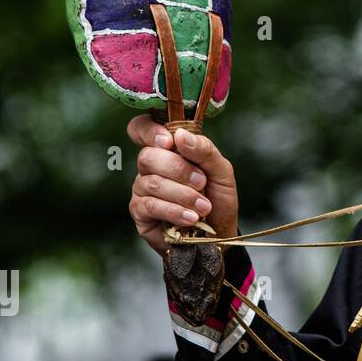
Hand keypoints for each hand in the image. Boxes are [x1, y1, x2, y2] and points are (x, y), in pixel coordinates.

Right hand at [126, 116, 238, 256]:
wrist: (221, 232)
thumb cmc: (219, 197)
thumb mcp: (221, 171)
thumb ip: (204, 150)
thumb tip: (180, 135)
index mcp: (168, 149)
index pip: (142, 128)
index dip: (149, 131)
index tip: (168, 141)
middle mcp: (151, 167)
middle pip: (148, 156)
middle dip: (179, 170)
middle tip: (202, 182)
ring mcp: (142, 189)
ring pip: (151, 183)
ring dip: (183, 195)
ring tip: (204, 207)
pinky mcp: (140, 212)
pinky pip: (150, 206)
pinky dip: (174, 211)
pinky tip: (191, 219)